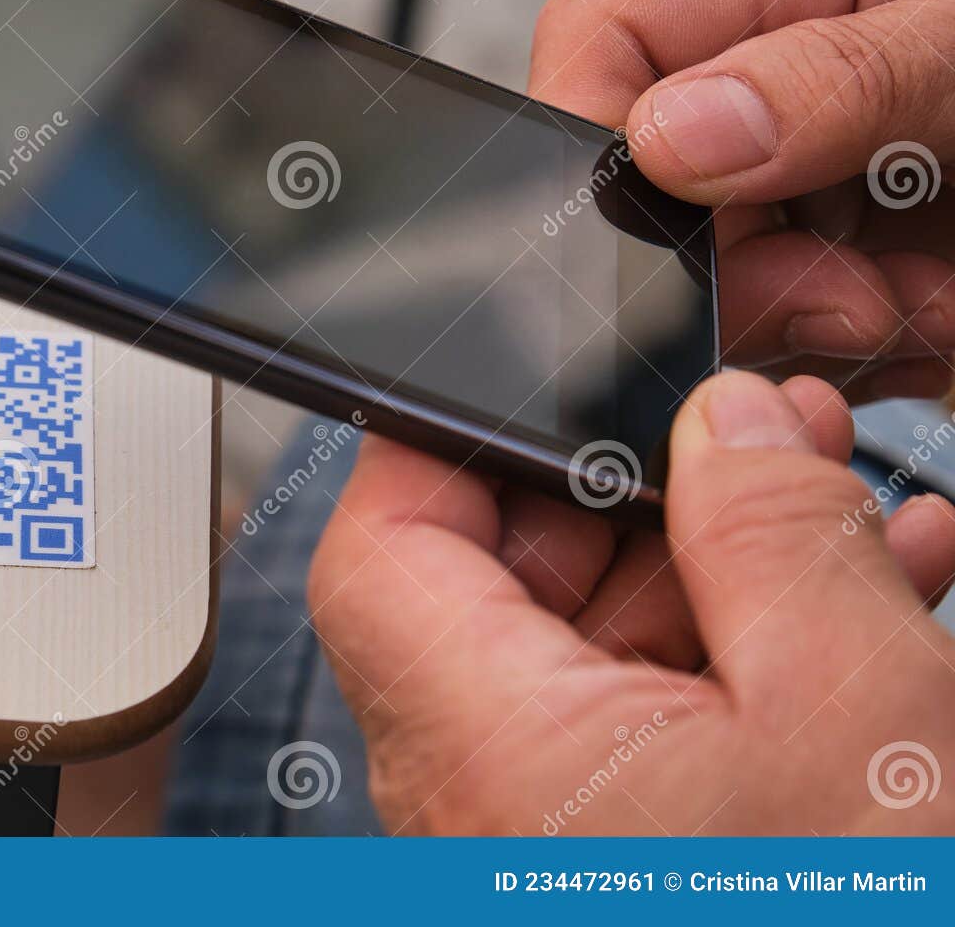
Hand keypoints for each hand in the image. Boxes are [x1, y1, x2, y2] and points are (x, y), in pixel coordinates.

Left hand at [309, 371, 954, 833]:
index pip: (380, 552)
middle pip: (499, 588)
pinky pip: (661, 728)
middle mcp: (495, 802)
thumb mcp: (857, 717)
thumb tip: (732, 424)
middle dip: (633, 495)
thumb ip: (776, 541)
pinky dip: (746, 656)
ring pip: (600, 653)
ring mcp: (565, 839)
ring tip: (839, 506)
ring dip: (717, 567)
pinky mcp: (641, 861)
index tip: (539, 383)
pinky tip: (863, 601)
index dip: (443, 444)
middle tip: (755, 440)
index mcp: (494, 750)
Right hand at [533, 0, 954, 401]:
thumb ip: (840, 74)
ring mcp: (829, 171)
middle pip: (655, 187)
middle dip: (737, 267)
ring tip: (928, 302)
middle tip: (843, 299)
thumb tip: (670, 135)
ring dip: (819, 323)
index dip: (593, 140)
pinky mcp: (870, 258)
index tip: (655, 229)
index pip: (605, 42)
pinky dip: (868, 353)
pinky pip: (806, 334)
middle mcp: (795, 67)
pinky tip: (939, 318)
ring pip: (727, 281)